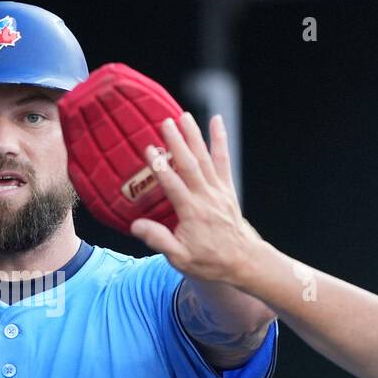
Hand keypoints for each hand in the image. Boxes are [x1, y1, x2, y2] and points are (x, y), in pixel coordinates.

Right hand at [129, 112, 264, 286]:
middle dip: (177, 143)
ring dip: (194, 136)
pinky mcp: (226, 188)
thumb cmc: (208, 261)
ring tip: (184, 117)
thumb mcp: (179, 258)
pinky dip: (220, 140)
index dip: (160, 167)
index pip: (173, 185)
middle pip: (190, 165)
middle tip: (165, 123)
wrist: (241, 261)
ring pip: (205, 158)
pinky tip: (217, 122)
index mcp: (192, 212)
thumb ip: (158, 240)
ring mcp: (218, 190)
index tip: (148, 151)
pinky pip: (224, 160)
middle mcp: (206, 197)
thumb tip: (136, 225)